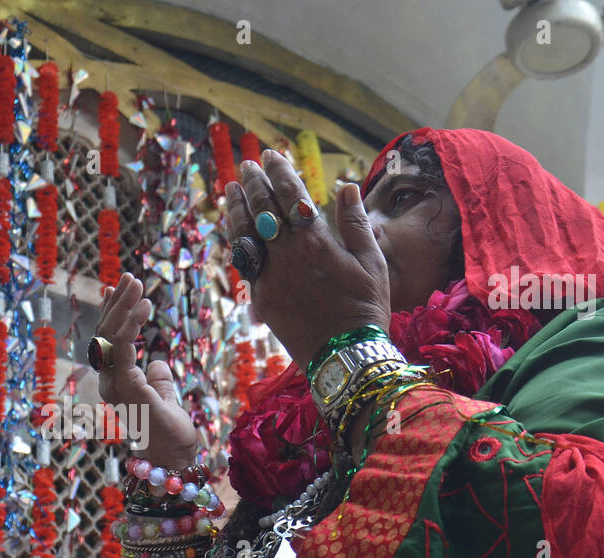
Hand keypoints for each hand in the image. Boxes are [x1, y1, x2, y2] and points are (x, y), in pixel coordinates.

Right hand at [93, 273, 199, 469]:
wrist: (175, 460)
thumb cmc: (172, 434)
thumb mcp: (165, 398)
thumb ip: (158, 380)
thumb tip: (158, 362)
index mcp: (116, 384)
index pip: (108, 343)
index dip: (113, 314)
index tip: (119, 289)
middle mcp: (110, 384)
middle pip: (106, 335)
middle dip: (118, 303)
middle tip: (131, 277)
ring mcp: (115, 386)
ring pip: (111, 337)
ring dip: (124, 306)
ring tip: (138, 284)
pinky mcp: (127, 387)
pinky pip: (123, 348)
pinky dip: (131, 324)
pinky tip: (145, 306)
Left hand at [225, 150, 391, 369]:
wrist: (344, 355)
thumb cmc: (365, 308)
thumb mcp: (372, 262)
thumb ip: (355, 222)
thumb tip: (344, 186)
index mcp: (315, 241)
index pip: (290, 196)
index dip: (280, 173)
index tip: (272, 156)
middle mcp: (286, 255)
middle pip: (262, 209)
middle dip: (254, 183)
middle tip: (248, 165)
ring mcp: (269, 277)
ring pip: (245, 233)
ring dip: (237, 207)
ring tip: (231, 187)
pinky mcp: (261, 297)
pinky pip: (244, 261)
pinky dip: (237, 240)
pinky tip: (235, 228)